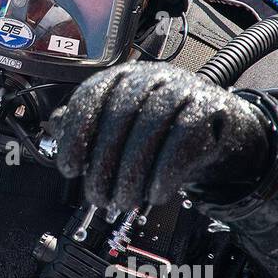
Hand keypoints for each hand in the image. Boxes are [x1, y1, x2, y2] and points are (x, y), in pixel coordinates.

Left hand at [51, 63, 272, 210]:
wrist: (220, 132)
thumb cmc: (164, 132)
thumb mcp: (123, 128)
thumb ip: (90, 126)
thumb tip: (56, 130)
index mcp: (123, 75)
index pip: (91, 96)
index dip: (76, 135)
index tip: (69, 168)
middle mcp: (151, 76)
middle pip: (119, 116)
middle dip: (103, 164)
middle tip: (98, 198)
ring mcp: (183, 88)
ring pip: (150, 128)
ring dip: (132, 174)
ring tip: (124, 202)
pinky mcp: (209, 108)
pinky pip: (182, 140)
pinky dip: (165, 173)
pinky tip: (155, 194)